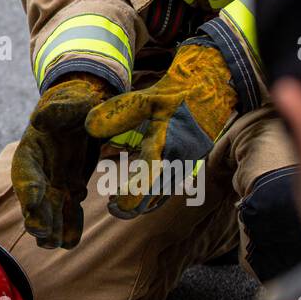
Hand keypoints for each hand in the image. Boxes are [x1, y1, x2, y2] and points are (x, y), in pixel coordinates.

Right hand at [12, 73, 112, 248]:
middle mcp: (39, 171)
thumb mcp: (71, 100)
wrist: (89, 108)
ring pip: (48, 213)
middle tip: (42, 232)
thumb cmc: (76, 101)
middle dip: (36, 217)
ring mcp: (54, 183)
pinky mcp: (71, 191)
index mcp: (32, 149)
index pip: (25, 171)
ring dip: (50, 229)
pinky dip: (70, 227)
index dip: (27, 186)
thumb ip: (57, 110)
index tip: (33, 201)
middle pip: (32, 199)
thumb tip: (39, 119)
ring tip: (56, 243)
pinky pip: (68, 214)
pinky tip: (72, 241)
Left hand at [84, 43, 236, 218]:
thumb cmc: (176, 94)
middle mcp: (180, 159)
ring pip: (163, 191)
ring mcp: (187, 163)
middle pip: (156, 192)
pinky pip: (171, 185)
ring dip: (143, 201)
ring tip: (118, 205)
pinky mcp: (189, 163)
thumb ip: (118, 114)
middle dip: (134, 204)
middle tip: (112, 207)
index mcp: (169, 144)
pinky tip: (142, 200)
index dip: (133, 194)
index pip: (150, 177)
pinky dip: (155, 195)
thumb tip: (88, 127)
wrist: (212, 91)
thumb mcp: (145, 98)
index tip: (115, 204)